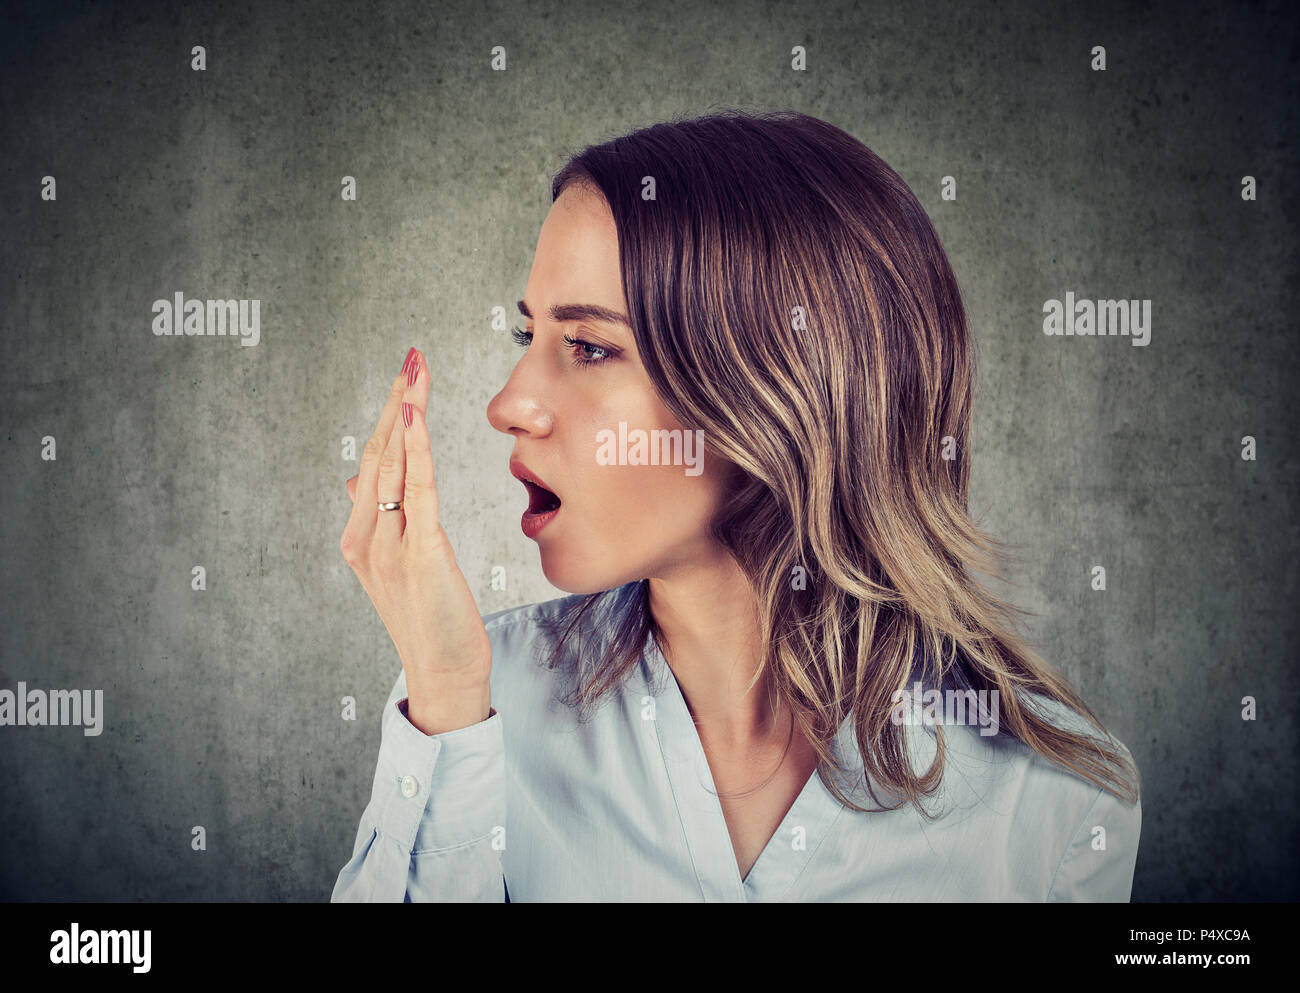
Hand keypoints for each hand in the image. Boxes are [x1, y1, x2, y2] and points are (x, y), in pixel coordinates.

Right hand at [340, 348, 491, 731]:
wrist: (445, 674)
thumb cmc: (432, 619)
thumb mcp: (399, 565)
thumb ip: (379, 519)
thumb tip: (357, 476)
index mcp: (359, 537)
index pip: (374, 462)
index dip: (391, 416)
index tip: (406, 375)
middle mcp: (365, 537)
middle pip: (379, 453)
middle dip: (396, 399)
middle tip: (412, 354)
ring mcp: (387, 546)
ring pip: (393, 464)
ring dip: (405, 410)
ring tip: (415, 367)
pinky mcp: (418, 554)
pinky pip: (415, 490)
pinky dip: (414, 447)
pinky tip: (415, 412)